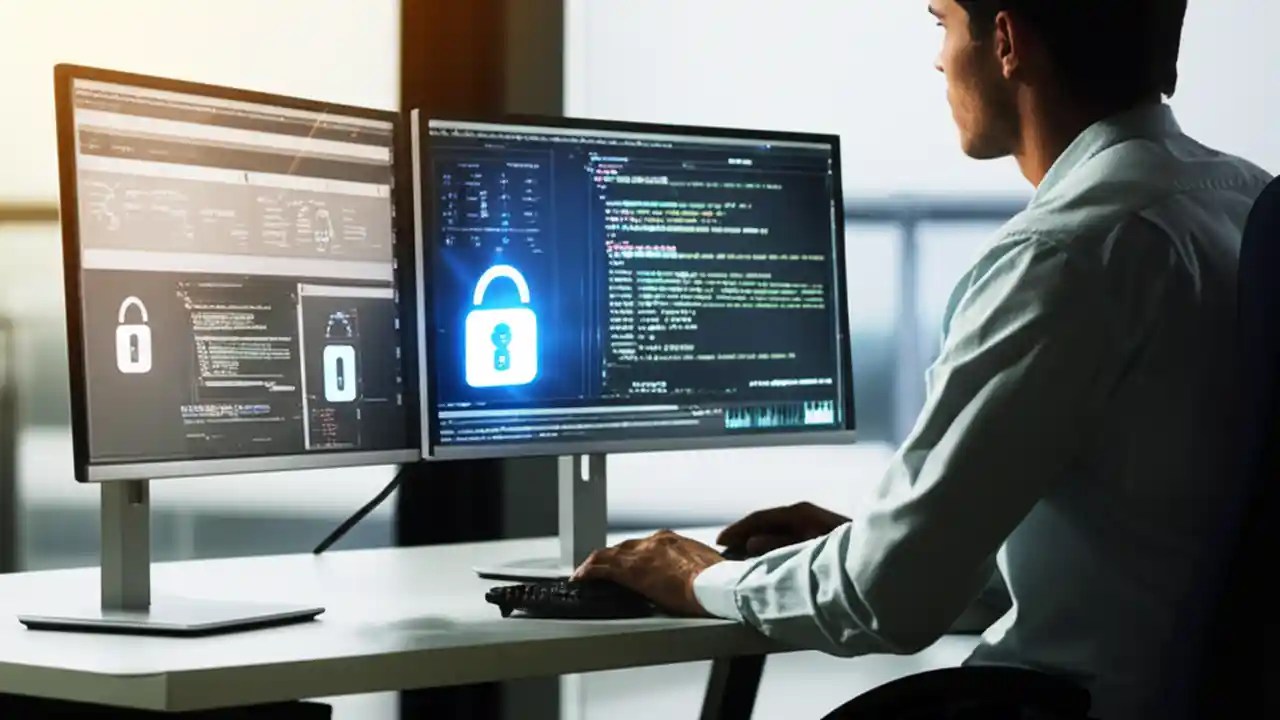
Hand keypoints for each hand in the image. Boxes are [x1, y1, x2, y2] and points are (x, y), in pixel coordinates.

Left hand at [571, 530, 724, 616]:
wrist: (715, 583)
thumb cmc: (717, 579)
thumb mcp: (704, 566)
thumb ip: (691, 567)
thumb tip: (694, 576)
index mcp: (671, 541)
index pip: (643, 546)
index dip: (632, 554)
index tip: (627, 561)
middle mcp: (653, 542)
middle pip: (623, 548)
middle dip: (611, 558)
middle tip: (601, 568)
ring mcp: (641, 555)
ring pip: (608, 555)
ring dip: (595, 564)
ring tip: (585, 573)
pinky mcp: (631, 572)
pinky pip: (601, 569)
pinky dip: (588, 572)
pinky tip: (580, 579)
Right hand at [718, 501, 848, 556]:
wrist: (895, 566)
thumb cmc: (856, 559)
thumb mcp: (810, 552)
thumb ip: (779, 547)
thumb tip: (751, 543)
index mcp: (804, 515)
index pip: (762, 517)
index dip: (739, 530)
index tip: (720, 543)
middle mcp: (812, 517)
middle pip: (770, 523)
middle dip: (746, 537)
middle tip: (725, 555)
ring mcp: (822, 528)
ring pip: (782, 533)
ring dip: (762, 546)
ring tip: (743, 562)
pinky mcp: (829, 543)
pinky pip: (794, 542)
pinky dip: (778, 551)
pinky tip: (773, 565)